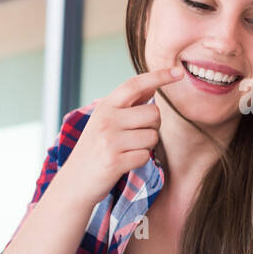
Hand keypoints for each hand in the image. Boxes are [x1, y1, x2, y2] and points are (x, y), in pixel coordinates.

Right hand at [65, 66, 183, 206]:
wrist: (74, 182)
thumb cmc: (95, 150)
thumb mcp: (105, 121)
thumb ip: (127, 106)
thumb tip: (152, 87)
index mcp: (106, 106)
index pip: (135, 84)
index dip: (159, 76)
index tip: (178, 72)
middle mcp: (106, 119)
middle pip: (153, 113)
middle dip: (153, 126)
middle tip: (136, 136)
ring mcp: (109, 140)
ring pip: (152, 136)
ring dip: (146, 146)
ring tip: (127, 150)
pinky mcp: (114, 161)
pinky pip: (145, 156)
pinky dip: (140, 161)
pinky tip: (124, 163)